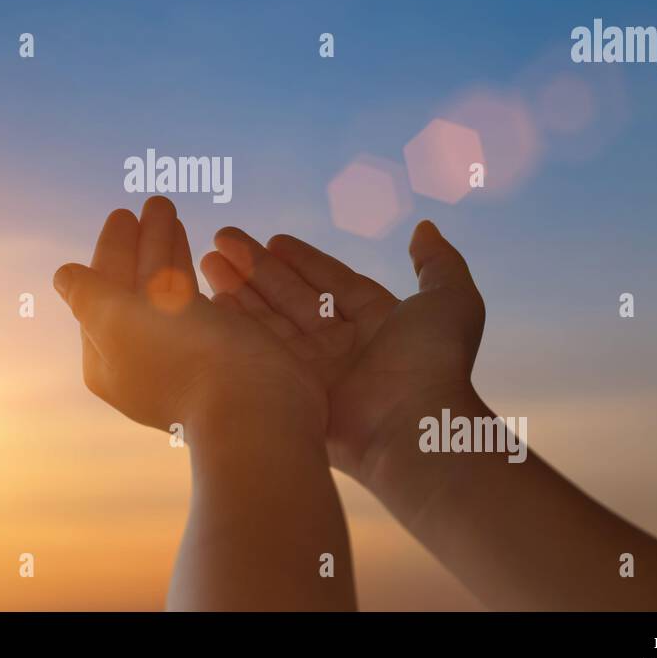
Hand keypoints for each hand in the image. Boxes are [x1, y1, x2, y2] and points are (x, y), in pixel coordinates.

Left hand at [53, 197, 326, 439]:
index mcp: (108, 360)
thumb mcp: (116, 319)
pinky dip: (200, 277)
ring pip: (171, 294)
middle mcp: (143, 363)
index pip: (103, 291)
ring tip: (173, 212)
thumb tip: (64, 276)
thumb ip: (87, 293)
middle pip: (137, 290)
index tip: (122, 214)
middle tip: (155, 204)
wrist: (256, 406)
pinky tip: (208, 258)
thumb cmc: (181, 357)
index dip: (111, 249)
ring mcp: (186, 362)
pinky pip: (203, 307)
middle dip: (144, 244)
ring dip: (169, 250)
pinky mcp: (224, 358)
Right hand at [199, 220, 484, 479]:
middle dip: (257, 270)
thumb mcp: (451, 301)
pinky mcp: (291, 391)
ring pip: (269, 320)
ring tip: (206, 261)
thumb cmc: (434, 363)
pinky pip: (259, 350)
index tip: (273, 239)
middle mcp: (342, 345)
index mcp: (377, 321)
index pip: (331, 281)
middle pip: (291, 297)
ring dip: (238, 290)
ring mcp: (314, 370)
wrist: (412, 430)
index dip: (303, 260)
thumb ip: (437, 262)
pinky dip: (235, 325)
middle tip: (221, 241)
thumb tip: (424, 227)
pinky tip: (210, 301)